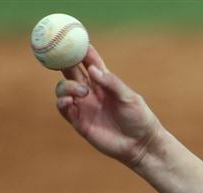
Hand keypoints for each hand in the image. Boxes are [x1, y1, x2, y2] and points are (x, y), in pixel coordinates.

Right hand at [54, 44, 160, 167]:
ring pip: (63, 88)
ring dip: (67, 85)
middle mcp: (90, 91)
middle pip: (70, 70)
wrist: (141, 145)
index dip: (80, 49)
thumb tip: (92, 69)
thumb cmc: (139, 119)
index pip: (88, 61)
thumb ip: (111, 83)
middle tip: (61, 54)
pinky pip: (64, 109)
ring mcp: (84, 106)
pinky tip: (68, 101)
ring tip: (82, 91)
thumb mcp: (129, 97)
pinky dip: (62, 102)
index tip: (73, 37)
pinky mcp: (80, 122)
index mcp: (104, 82)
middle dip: (63, 60)